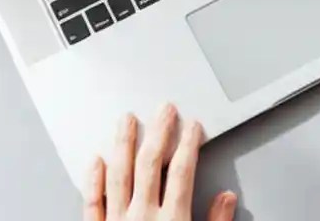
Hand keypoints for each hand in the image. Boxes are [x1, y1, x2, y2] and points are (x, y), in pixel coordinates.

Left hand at [83, 104, 236, 220]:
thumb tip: (226, 199)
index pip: (182, 173)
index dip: (188, 145)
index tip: (192, 127)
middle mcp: (143, 217)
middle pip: (150, 164)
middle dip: (159, 132)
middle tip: (164, 111)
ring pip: (119, 174)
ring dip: (124, 144)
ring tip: (127, 120)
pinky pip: (93, 201)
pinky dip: (94, 179)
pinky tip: (97, 158)